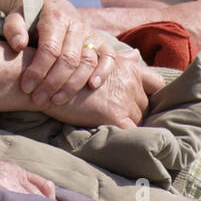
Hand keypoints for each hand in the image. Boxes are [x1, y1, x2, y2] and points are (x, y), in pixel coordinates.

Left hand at [4, 0, 117, 103]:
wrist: (46, 2)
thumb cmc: (27, 15)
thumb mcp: (15, 17)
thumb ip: (13, 28)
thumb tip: (19, 45)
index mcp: (54, 17)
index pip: (50, 48)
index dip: (38, 70)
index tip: (26, 87)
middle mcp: (75, 24)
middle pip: (69, 59)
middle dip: (53, 83)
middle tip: (38, 99)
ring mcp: (89, 33)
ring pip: (88, 61)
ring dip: (73, 85)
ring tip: (56, 100)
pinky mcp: (99, 40)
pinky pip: (108, 56)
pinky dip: (104, 71)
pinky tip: (92, 86)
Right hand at [39, 44, 163, 128]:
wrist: (44, 81)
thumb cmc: (65, 71)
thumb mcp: (95, 59)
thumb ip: (118, 60)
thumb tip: (135, 54)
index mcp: (127, 67)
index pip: (155, 82)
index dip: (155, 94)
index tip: (148, 104)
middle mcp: (130, 80)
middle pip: (144, 105)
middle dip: (137, 113)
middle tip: (123, 121)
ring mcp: (123, 98)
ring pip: (138, 118)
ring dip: (130, 125)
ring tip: (118, 132)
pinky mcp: (113, 115)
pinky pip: (131, 133)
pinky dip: (129, 140)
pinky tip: (121, 146)